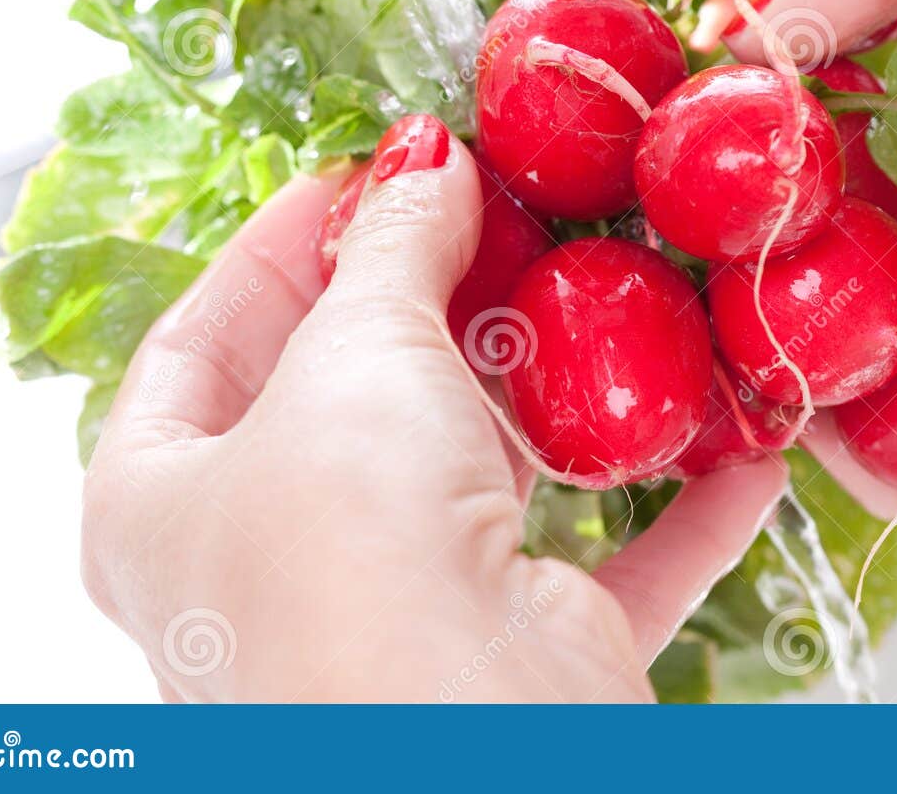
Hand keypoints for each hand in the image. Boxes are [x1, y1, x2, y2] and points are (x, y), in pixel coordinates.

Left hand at [81, 122, 785, 701]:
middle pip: (353, 397)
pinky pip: (605, 565)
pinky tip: (735, 450)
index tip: (362, 169)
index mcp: (161, 500)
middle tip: (497, 212)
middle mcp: (268, 565)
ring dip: (558, 399)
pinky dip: (674, 510)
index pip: (203, 336)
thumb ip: (392, 245)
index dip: (279, 242)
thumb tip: (427, 161)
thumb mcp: (356, 350)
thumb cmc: (344, 539)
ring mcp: (396, 612)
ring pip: (482, 477)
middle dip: (434, 302)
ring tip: (610, 297)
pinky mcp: (514, 654)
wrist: (459, 735)